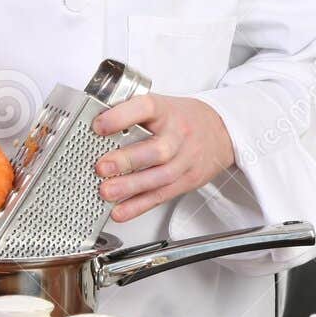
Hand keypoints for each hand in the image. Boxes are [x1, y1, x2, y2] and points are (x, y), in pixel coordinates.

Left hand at [90, 93, 235, 221]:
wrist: (221, 131)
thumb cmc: (183, 118)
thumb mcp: (162, 106)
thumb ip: (132, 114)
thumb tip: (94, 125)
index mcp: (167, 111)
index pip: (146, 108)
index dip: (122, 116)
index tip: (99, 125)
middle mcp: (178, 135)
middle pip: (157, 150)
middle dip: (127, 160)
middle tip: (102, 167)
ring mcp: (185, 160)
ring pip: (160, 177)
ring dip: (131, 187)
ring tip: (107, 192)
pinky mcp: (187, 180)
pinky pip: (162, 195)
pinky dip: (139, 206)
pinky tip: (120, 210)